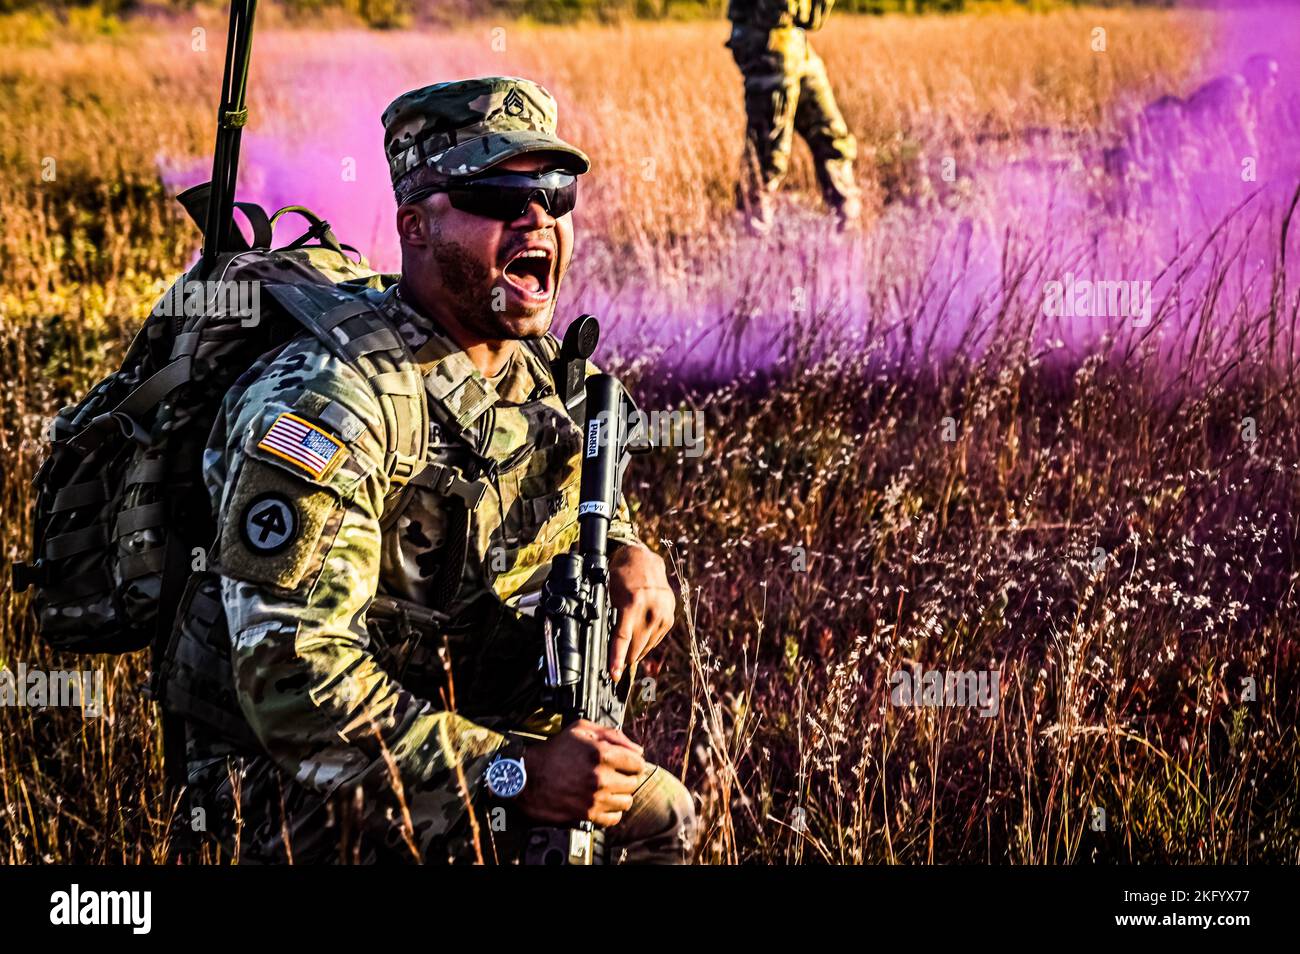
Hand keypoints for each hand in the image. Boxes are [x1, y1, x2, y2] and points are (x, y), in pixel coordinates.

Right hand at [516, 720, 645, 826]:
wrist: (527, 777)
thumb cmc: (552, 752)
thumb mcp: (581, 730)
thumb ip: (612, 735)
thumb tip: (637, 749)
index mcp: (602, 754)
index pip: (638, 762)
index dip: (634, 762)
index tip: (628, 763)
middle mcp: (601, 777)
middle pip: (634, 782)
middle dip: (627, 777)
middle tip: (616, 774)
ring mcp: (595, 798)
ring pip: (627, 801)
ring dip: (621, 795)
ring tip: (609, 788)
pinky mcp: (587, 814)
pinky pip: (614, 818)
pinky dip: (612, 812)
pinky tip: (603, 802)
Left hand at [607, 543, 674, 681]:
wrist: (644, 560)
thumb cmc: (622, 576)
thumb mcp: (609, 594)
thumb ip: (610, 617)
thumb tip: (606, 644)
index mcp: (633, 604)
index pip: (623, 638)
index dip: (617, 658)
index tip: (614, 674)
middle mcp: (652, 610)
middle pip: (636, 646)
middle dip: (625, 658)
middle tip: (615, 667)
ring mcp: (664, 614)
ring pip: (647, 645)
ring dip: (636, 651)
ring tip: (626, 653)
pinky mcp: (670, 616)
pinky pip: (657, 638)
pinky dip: (646, 642)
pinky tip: (639, 640)